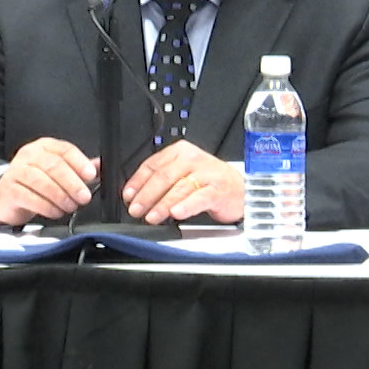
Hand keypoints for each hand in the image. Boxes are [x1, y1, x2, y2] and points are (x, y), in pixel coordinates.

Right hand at [0, 137, 96, 226]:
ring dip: (60, 196)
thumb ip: (78, 168)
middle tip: (84, 197)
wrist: (5, 196)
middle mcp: (29, 155)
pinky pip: (29, 197)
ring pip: (41, 181)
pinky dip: (46, 206)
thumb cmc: (34, 183)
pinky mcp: (10, 190)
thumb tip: (100, 167)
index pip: (64, 150)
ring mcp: (17, 171)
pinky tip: (56, 212)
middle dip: (72, 183)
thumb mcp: (57, 172)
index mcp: (44, 147)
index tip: (91, 175)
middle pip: (54, 165)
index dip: (79, 162)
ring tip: (71, 207)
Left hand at [123, 140, 243, 224]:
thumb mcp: (184, 173)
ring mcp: (207, 173)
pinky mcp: (218, 189)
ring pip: (179, 188)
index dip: (138, 181)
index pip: (153, 164)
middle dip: (147, 195)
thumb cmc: (208, 183)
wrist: (240, 190)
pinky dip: (186, 206)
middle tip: (136, 209)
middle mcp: (193, 159)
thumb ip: (163, 180)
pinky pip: (199, 198)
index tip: (128, 196)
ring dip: (162, 204)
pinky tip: (176, 213)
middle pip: (164, 176)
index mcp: (181, 151)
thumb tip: (136, 195)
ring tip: (152, 216)